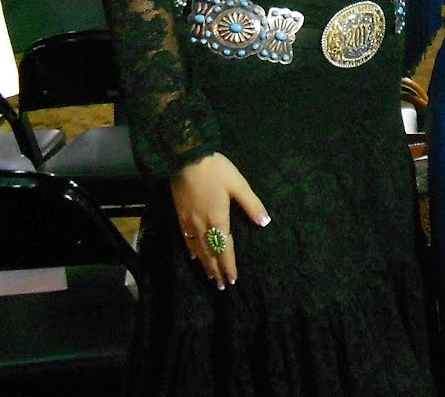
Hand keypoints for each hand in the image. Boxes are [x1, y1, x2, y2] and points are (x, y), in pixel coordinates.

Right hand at [170, 153, 270, 289]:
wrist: (187, 158)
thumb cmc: (216, 170)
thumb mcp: (238, 184)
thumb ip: (251, 204)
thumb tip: (265, 222)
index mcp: (218, 219)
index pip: (225, 248)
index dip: (228, 265)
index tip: (232, 280)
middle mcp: (202, 225)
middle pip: (210, 253)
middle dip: (216, 270)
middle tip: (221, 286)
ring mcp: (189, 222)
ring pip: (198, 249)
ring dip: (204, 264)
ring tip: (210, 276)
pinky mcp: (180, 215)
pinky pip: (186, 239)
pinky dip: (192, 250)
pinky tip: (193, 257)